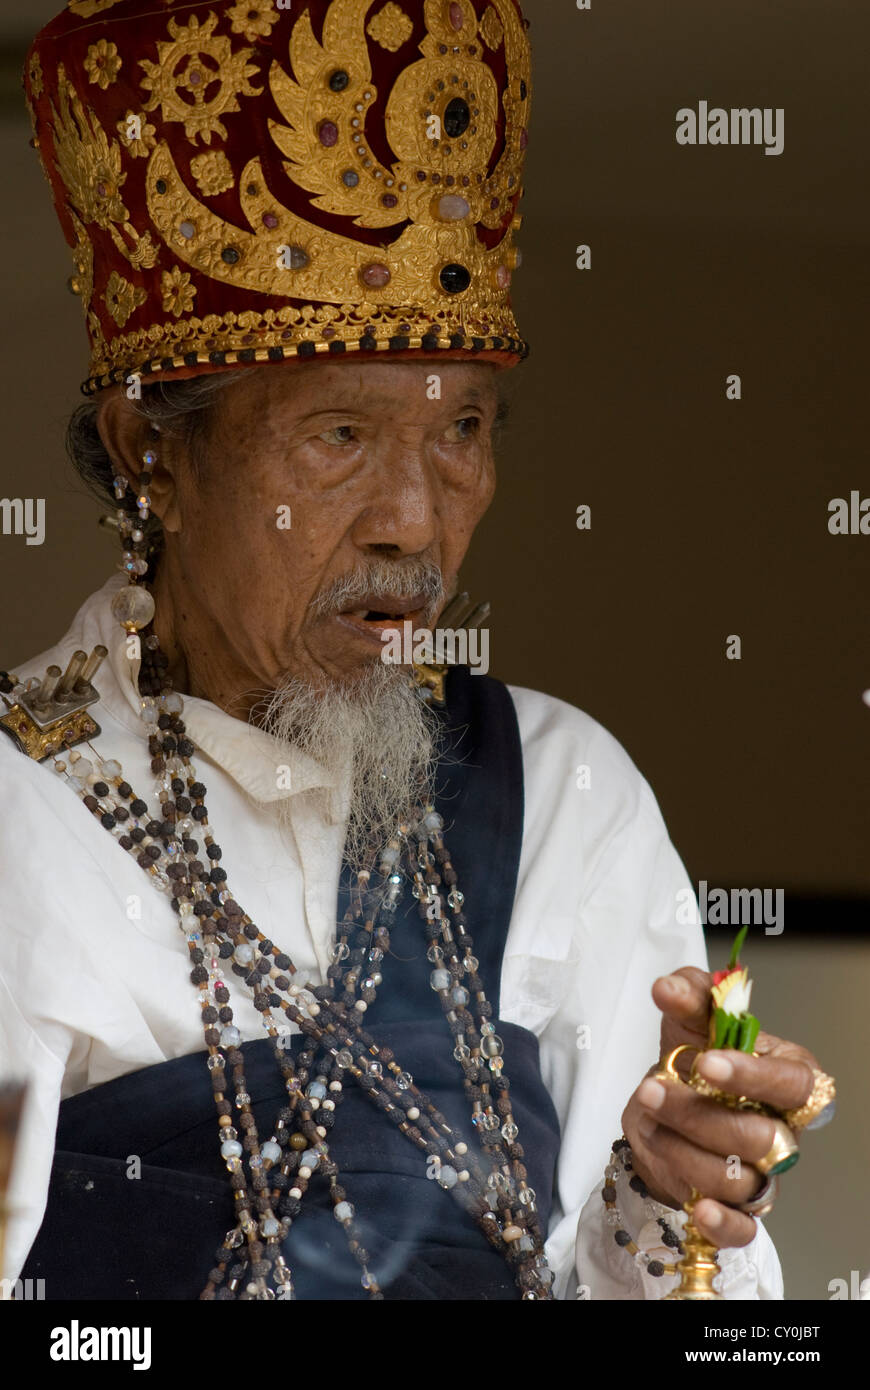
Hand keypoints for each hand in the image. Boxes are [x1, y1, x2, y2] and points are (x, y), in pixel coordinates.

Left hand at [621, 966, 818, 1248]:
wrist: (666, 1105)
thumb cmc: (693, 1058)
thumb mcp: (690, 1018)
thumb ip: (688, 994)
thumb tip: (667, 988)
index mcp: (786, 1077)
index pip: (793, 1083)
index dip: (754, 1077)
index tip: (707, 1063)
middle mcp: (782, 1130)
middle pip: (757, 1136)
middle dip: (696, 1113)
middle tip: (651, 1089)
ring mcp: (762, 1172)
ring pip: (737, 1179)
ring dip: (683, 1151)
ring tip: (647, 1120)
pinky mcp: (738, 1208)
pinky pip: (742, 1229)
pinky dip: (720, 1222)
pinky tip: (694, 1205)